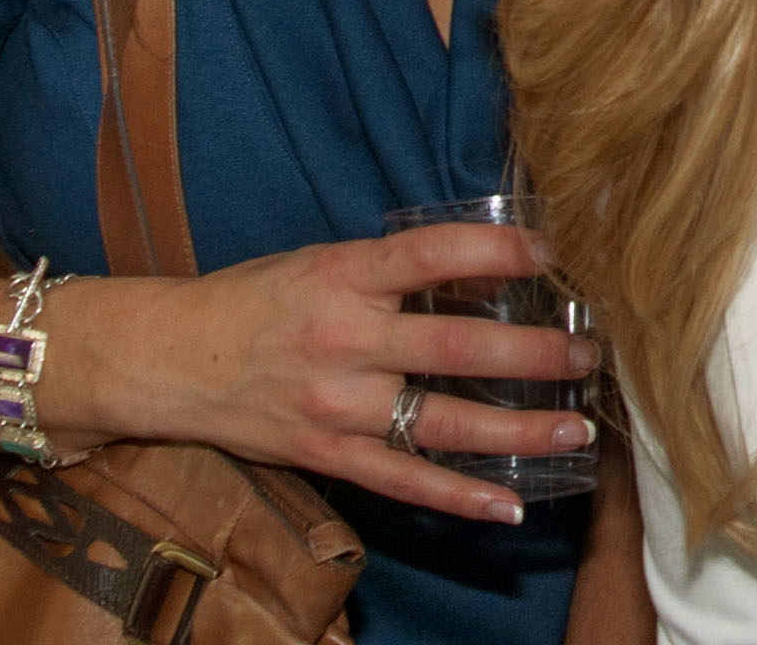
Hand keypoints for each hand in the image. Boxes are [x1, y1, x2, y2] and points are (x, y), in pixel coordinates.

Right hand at [71, 223, 599, 524]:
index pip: (434, 255)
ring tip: (577, 428)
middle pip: (454, 348)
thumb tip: (491, 268)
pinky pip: (403, 481)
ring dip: (517, 429)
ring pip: (440, 423)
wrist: (167, 360)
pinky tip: (511, 504)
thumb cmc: (255, 299)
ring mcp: (336, 405)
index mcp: (344, 275)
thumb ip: (400, 269)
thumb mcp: (325, 262)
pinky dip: (459, 497)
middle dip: (530, 354)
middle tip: (589, 353)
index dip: (500, 250)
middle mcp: (344, 339)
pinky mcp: (326, 455)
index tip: (559, 250)